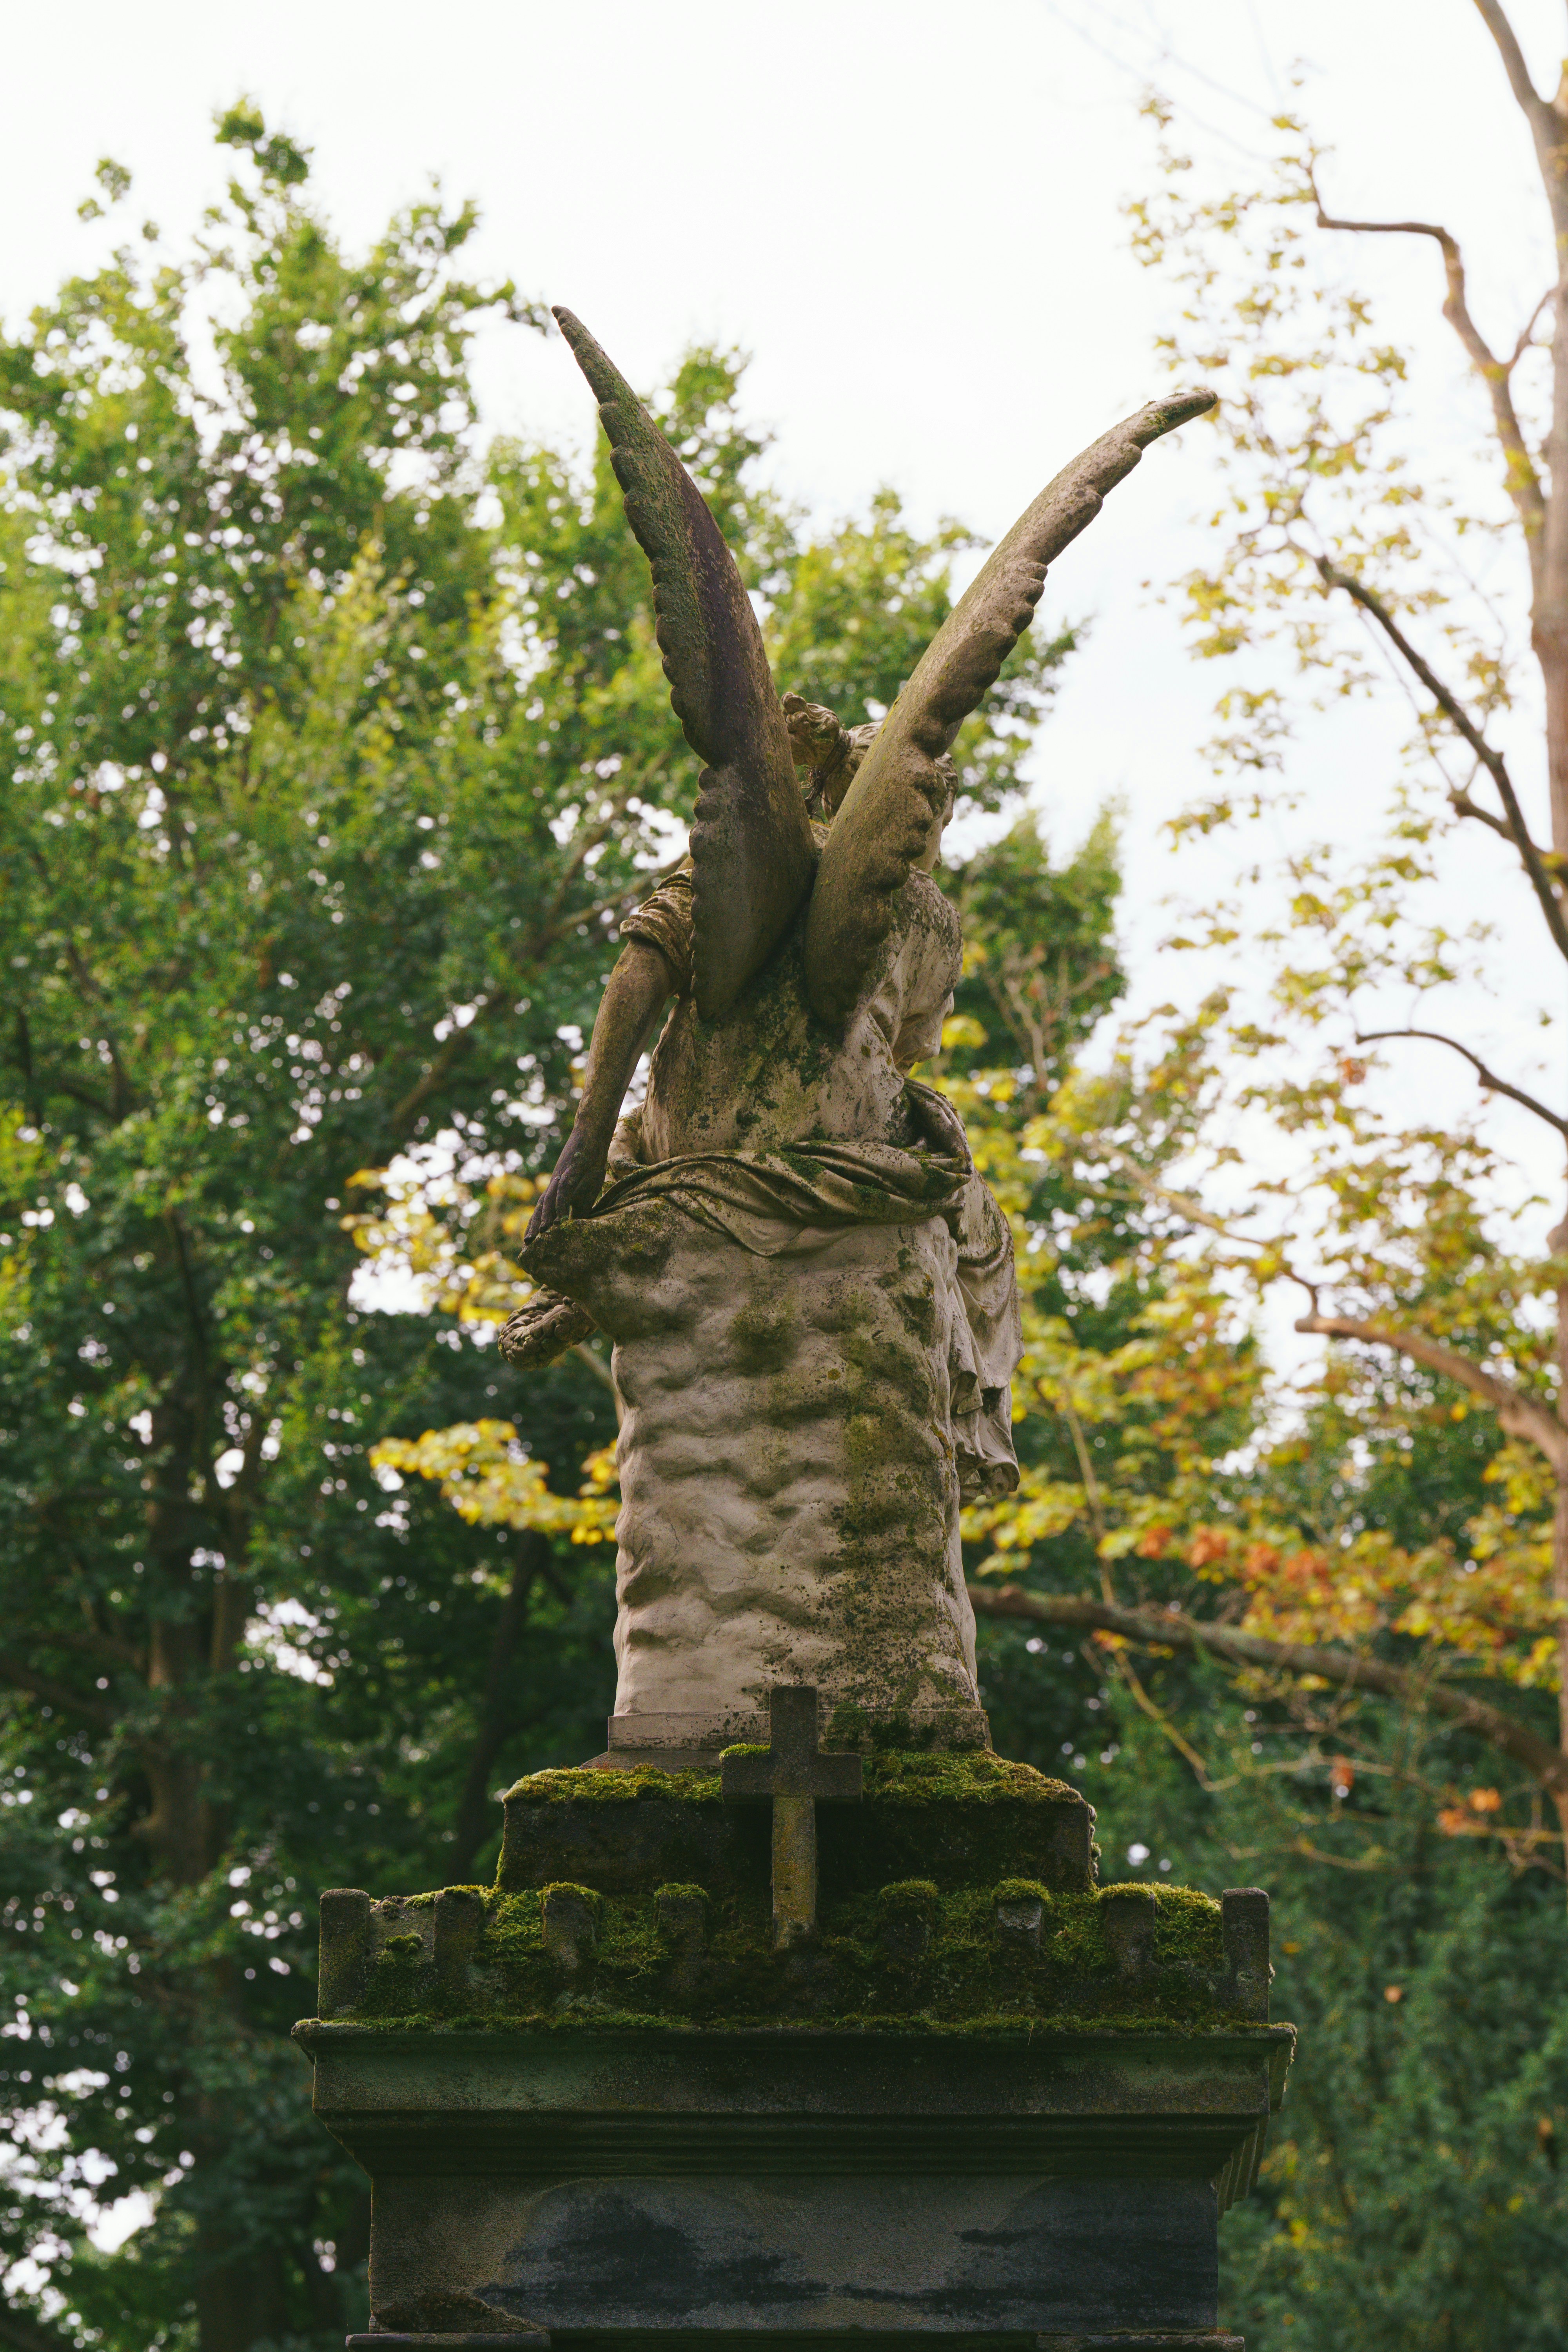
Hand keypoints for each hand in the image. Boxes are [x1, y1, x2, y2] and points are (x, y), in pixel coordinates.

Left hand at [524, 1127, 607, 1242]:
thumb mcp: (584, 1193)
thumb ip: (577, 1210)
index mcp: (556, 1191)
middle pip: (541, 1208)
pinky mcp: (571, 1171)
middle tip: (527, 1244)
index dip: (535, 1226)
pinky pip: (564, 1190)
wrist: (591, 1138)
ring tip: (541, 1234)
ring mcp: (561, 1178)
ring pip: (549, 1200)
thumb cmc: (588, 1167)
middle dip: (534, 1225)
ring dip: (544, 1217)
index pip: (543, 1211)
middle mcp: (554, 1185)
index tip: (530, 1244)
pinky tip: (559, 1218)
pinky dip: (561, 1204)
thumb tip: (574, 1228)